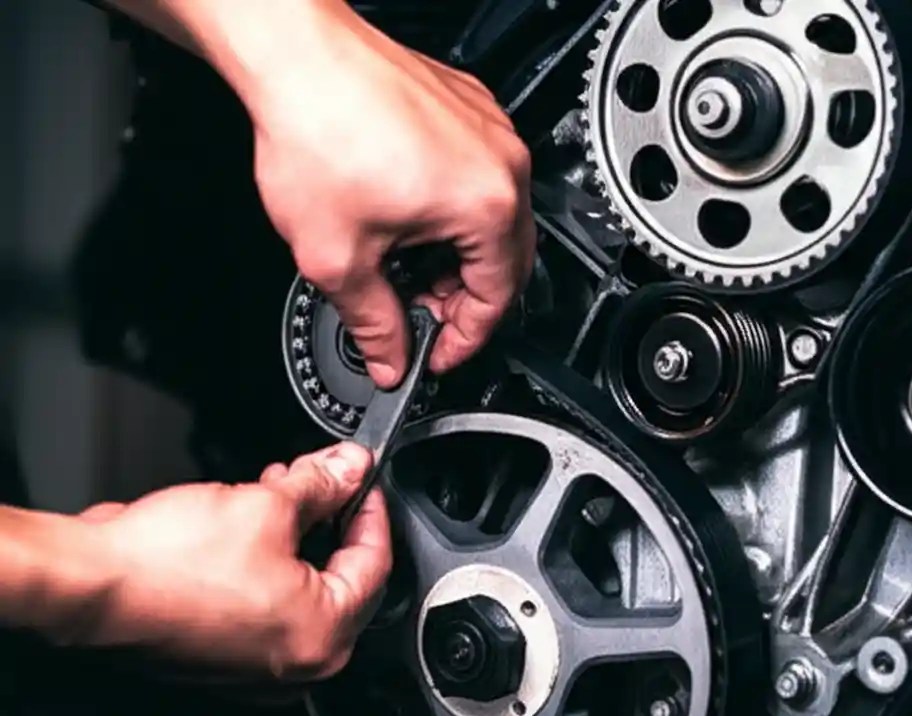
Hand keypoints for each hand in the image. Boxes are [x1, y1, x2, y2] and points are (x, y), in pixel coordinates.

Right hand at [83, 443, 390, 681]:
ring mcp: (256, 664)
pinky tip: (249, 522)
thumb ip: (322, 484)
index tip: (364, 479)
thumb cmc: (166, 565)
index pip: (375, 564)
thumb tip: (348, 468)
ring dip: (297, 534)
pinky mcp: (222, 654)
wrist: (90, 585)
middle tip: (325, 478)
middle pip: (340, 578)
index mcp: (322, 636)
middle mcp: (294, 663)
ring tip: (279, 488)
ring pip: (299, 587)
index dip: (370, 510)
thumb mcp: (267, 503)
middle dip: (331, 519)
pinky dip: (266, 562)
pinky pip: (264, 603)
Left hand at [243, 6, 535, 384]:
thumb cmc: (319, 128)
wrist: (296, 55)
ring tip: (404, 264)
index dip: (464, 339)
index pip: (497, 297)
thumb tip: (389, 355)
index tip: (435, 353)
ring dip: (457, 252)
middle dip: (462, 297)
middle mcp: (503, 163)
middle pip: (507, 258)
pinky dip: (451, 206)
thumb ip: (373, 322)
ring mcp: (490, 129)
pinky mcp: (469, 107)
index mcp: (488, 205)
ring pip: (495, 215)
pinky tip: (406, 213)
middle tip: (419, 316)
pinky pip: (479, 174)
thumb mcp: (338, 256)